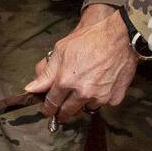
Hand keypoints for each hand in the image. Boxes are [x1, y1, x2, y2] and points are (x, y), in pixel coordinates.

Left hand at [25, 6, 137, 120]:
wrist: (120, 38)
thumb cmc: (90, 40)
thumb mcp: (61, 50)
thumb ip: (46, 73)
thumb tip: (31, 88)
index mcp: (66, 81)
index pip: (51, 103)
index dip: (47, 108)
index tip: (47, 109)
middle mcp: (82, 93)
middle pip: (67, 112)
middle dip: (62, 111)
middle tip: (61, 107)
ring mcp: (100, 98)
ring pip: (86, 108)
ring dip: (82, 103)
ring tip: (84, 87)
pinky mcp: (114, 98)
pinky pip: (103, 104)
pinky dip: (99, 98)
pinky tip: (100, 84)